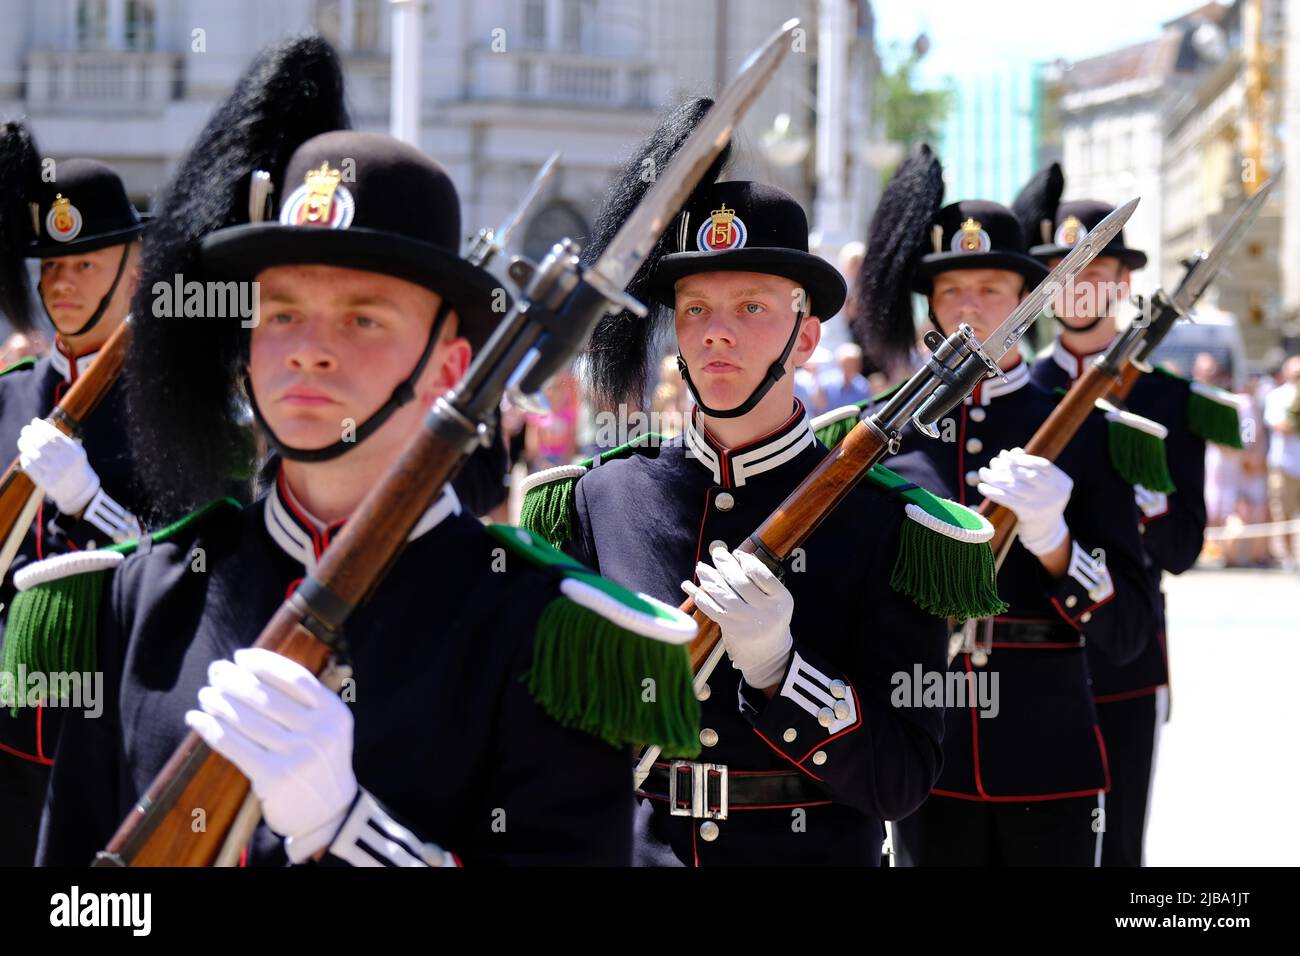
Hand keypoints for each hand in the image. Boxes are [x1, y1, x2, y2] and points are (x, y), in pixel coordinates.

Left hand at [18, 417, 99, 514]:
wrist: (80, 489)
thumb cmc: (74, 465)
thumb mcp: (74, 451)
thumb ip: (59, 439)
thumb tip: (38, 424)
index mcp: (74, 452)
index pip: (54, 435)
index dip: (42, 427)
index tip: (35, 422)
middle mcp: (65, 462)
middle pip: (41, 444)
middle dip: (30, 434)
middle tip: (25, 430)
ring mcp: (55, 473)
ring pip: (33, 454)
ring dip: (24, 445)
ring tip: (22, 440)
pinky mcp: (46, 482)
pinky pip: (30, 467)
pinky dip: (25, 458)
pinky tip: (25, 453)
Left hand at [185, 648, 357, 862]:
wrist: (328, 812)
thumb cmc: (319, 761)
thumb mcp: (327, 727)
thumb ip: (303, 702)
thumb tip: (250, 669)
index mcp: (334, 712)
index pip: (294, 677)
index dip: (264, 663)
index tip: (241, 656)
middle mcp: (319, 732)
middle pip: (266, 696)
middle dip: (234, 679)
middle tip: (215, 671)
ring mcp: (297, 756)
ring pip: (246, 719)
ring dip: (218, 702)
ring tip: (205, 694)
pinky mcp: (274, 777)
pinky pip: (233, 745)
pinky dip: (210, 728)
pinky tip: (197, 718)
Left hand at [682, 546, 792, 689]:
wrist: (769, 654)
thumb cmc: (770, 620)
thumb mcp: (776, 600)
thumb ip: (760, 580)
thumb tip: (734, 555)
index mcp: (782, 599)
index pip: (762, 574)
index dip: (746, 561)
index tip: (736, 553)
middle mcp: (766, 611)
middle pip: (741, 582)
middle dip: (725, 565)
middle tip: (716, 554)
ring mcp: (747, 621)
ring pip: (724, 594)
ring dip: (709, 578)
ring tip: (701, 567)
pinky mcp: (731, 628)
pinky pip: (711, 608)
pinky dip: (699, 595)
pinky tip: (690, 586)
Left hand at [977, 447, 1071, 555]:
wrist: (1045, 529)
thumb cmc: (1040, 499)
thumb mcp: (1042, 484)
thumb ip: (1028, 467)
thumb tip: (1007, 453)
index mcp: (1061, 481)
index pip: (1043, 465)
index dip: (1023, 459)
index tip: (1006, 455)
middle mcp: (1055, 492)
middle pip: (1027, 475)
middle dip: (1007, 466)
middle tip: (993, 462)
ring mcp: (1042, 504)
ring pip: (1015, 486)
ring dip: (995, 478)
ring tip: (983, 472)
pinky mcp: (1028, 513)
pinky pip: (1007, 499)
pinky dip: (992, 492)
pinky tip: (982, 487)